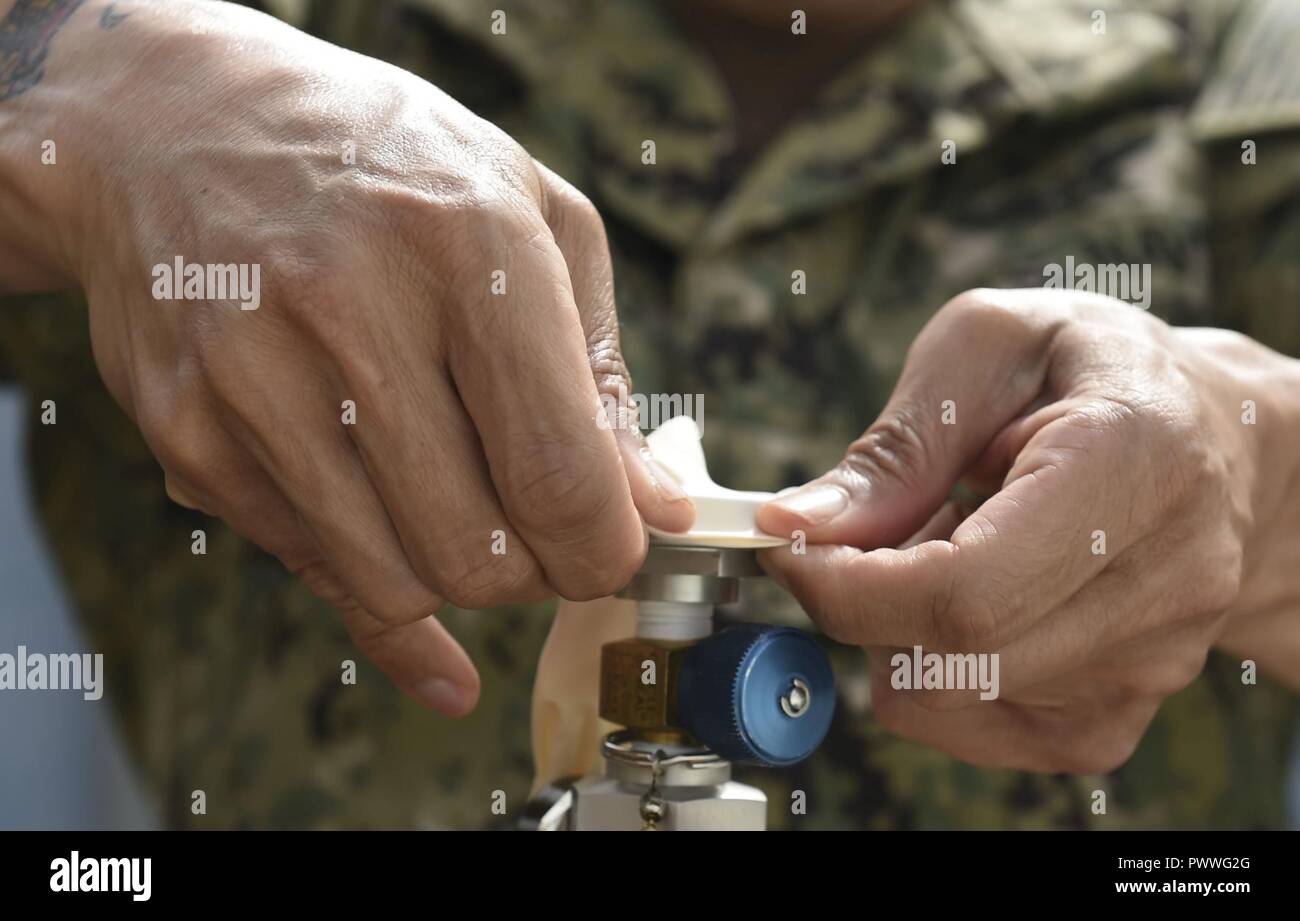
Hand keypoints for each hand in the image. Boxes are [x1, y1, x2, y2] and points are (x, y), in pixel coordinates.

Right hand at [20, 2, 692, 714]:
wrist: (187, 127)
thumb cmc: (396, 175)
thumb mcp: (533, 222)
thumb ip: (603, 375)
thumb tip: (659, 510)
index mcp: (469, 245)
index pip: (559, 472)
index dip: (603, 549)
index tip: (611, 551)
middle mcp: (350, 307)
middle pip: (477, 553)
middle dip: (530, 572)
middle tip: (533, 530)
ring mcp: (251, 374)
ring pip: (392, 583)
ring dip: (447, 573)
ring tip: (454, 499)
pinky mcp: (186, 429)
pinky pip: (310, 565)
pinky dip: (364, 559)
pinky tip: (373, 494)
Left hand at [758, 288, 1299, 772]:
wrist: (1218, 441)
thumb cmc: (1090, 371)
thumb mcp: (988, 347)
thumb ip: (897, 445)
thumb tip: (798, 527)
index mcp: (1135, 461)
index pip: (968, 590)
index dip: (852, 587)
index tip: (792, 548)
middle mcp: (1166, 578)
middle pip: (956, 657)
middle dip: (864, 602)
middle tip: (869, 531)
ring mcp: (1152, 662)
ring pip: (953, 698)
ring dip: (900, 629)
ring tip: (947, 541)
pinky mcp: (1121, 713)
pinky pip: (977, 728)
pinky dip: (930, 672)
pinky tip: (968, 597)